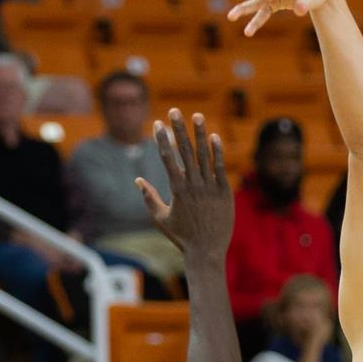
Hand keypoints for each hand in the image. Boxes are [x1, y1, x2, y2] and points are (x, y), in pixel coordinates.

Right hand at [134, 111, 233, 263]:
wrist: (207, 251)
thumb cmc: (182, 237)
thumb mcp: (160, 218)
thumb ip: (149, 198)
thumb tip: (137, 180)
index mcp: (177, 189)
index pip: (167, 158)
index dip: (163, 139)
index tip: (158, 123)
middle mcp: (193, 185)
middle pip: (185, 151)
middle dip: (179, 129)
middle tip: (174, 111)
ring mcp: (210, 187)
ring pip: (204, 155)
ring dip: (200, 134)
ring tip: (197, 116)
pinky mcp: (224, 191)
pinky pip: (220, 167)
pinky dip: (217, 151)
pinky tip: (214, 136)